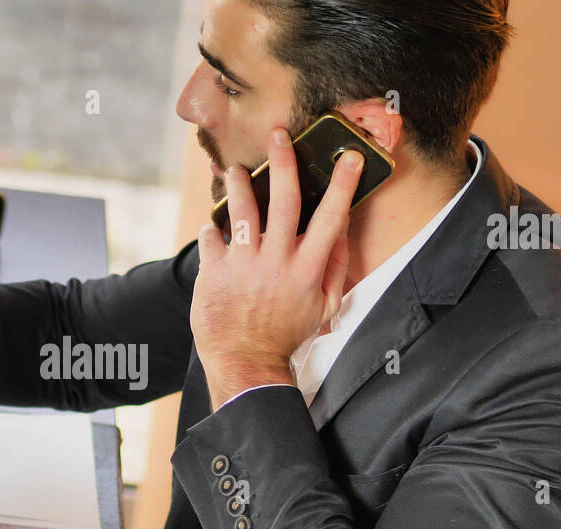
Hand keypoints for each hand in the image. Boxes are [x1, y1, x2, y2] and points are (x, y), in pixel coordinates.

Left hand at [191, 126, 363, 408]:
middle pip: (284, 200)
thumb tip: (339, 232)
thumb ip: (334, 269)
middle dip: (284, 162)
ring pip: (242, 210)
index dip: (343, 185)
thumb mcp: (322, 308)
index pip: (330, 218)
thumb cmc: (286, 335)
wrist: (244, 361)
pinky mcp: (214, 271)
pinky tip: (215, 227)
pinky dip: (213, 229)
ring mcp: (243, 264)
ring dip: (239, 184)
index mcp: (307, 269)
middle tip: (280, 135)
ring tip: (234, 169)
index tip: (350, 156)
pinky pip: (211, 237)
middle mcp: (276, 261)